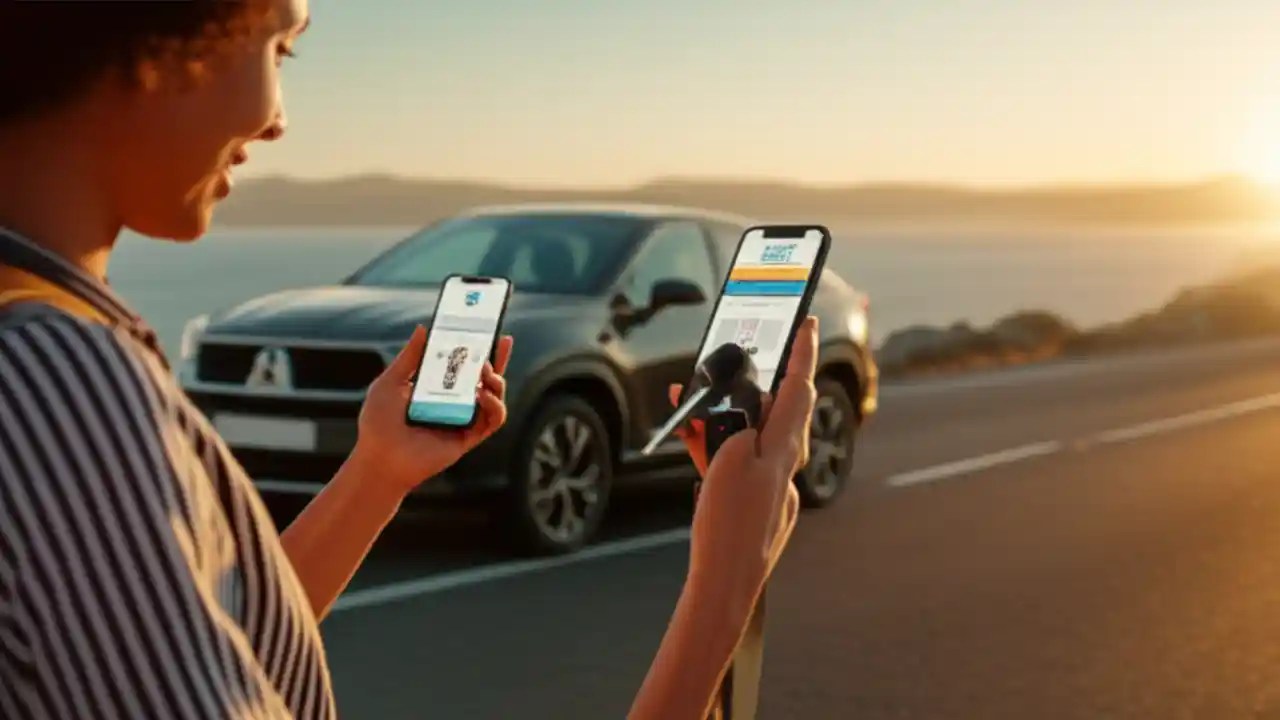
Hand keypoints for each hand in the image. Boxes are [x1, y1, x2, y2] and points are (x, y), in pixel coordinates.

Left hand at [352, 325, 513, 495]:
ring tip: (485, 371)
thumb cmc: (379, 423)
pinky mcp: (469, 437)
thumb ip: (410, 357)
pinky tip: (483, 394)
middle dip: (499, 359)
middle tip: (501, 341)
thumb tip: (424, 328)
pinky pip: (493, 420)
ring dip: (497, 381)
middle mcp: (454, 403)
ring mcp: (464, 420)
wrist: (379, 458)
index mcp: (437, 387)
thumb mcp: (391, 381)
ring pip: (495, 397)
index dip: (479, 347)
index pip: (463, 363)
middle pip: (486, 378)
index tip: (489, 328)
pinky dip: (494, 405)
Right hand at [683, 317, 817, 588]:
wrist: (726, 580)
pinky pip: (736, 462)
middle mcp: (784, 463)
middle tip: (722, 367)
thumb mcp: (730, 458)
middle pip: (772, 409)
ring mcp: (769, 483)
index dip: (801, 350)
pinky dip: (715, 447)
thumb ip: (738, 425)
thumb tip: (743, 414)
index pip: (798, 386)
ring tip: (686, 399)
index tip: (805, 321)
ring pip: (748, 435)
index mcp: (785, 447)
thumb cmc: (730, 522)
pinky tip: (689, 437)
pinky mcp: (751, 500)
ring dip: (719, 416)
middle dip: (744, 386)